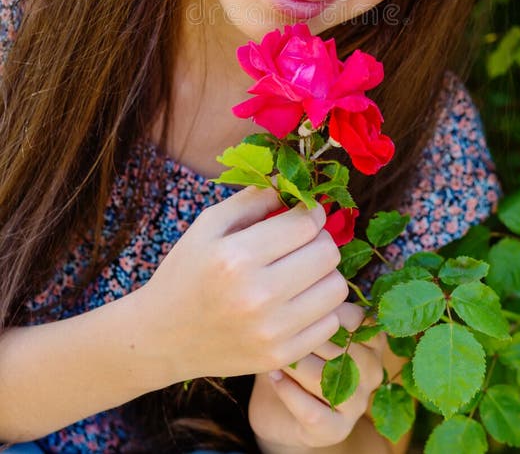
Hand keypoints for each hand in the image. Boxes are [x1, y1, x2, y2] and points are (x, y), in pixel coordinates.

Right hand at [134, 186, 347, 386]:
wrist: (161, 338)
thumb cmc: (185, 272)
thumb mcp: (208, 225)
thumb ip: (252, 199)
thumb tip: (292, 184)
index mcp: (237, 257)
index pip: (305, 224)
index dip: (311, 212)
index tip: (305, 213)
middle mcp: (258, 296)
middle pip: (327, 254)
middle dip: (320, 240)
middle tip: (303, 242)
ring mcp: (272, 332)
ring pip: (336, 289)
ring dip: (324, 274)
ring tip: (302, 271)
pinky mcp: (280, 356)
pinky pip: (330, 323)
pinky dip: (320, 308)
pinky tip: (297, 300)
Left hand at [248, 303, 385, 450]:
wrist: (278, 406)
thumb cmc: (293, 352)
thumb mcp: (303, 325)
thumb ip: (312, 308)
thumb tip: (301, 284)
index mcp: (371, 341)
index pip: (359, 320)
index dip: (328, 311)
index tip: (299, 305)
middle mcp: (372, 372)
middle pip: (342, 348)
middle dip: (306, 337)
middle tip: (279, 330)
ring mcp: (357, 404)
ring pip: (325, 378)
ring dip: (294, 364)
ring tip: (273, 354)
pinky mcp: (336, 430)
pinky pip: (312, 411)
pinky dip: (288, 392)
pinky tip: (274, 378)